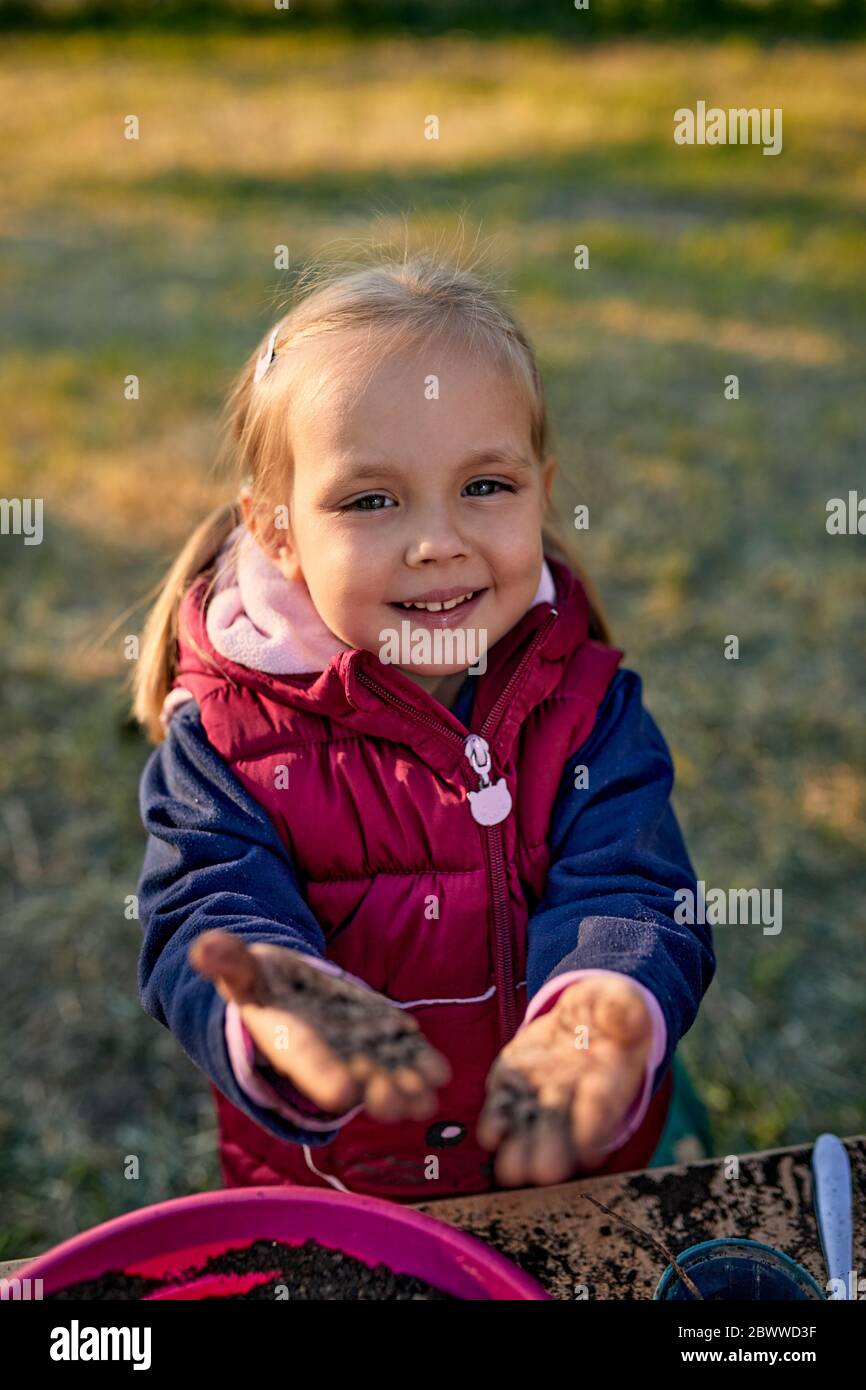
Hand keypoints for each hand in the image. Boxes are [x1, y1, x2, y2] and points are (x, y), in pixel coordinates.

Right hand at [189, 929, 450, 1122]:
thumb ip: (227, 961)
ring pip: (386, 1073)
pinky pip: (405, 1054)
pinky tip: (441, 1073)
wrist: (289, 993)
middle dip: (377, 1091)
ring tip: (428, 1096)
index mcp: (290, 1041)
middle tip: (401, 1103)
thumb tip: (202, 945)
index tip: (343, 1093)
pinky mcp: (384, 1038)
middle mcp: (328, 1056)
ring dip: (407, 1086)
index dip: (323, 1076)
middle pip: (355, 1077)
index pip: (305, 1061)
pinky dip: (422, 1064)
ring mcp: (359, 1050)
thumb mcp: (242, 969)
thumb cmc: (260, 983)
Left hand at [477, 976, 652, 1185]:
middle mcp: (572, 1095)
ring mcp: (540, 1092)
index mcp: (608, 1079)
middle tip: (544, 1173)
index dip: (595, 1126)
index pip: (602, 1106)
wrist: (584, 1013)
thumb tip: (623, 1014)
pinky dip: (497, 1121)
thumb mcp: (623, 1002)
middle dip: (552, 1149)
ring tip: (511, 1170)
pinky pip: (503, 1104)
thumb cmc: (612, 1011)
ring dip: (521, 1148)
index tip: (589, 1148)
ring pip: (530, 1124)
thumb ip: (623, 1009)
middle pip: (562, 1127)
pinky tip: (491, 1135)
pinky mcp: (512, 1081)